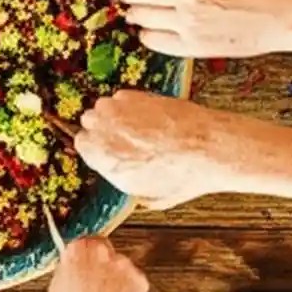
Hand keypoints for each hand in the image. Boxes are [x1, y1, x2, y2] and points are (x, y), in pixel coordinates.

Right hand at [48, 237, 147, 291]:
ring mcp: (124, 265)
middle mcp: (103, 252)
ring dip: (117, 279)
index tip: (88, 264)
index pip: (87, 241)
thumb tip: (74, 265)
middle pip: (106, 251)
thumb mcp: (58, 285)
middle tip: (98, 284)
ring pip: (122, 267)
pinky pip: (135, 282)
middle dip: (103, 265)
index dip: (88, 256)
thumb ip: (69, 268)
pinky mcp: (139, 280)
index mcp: (79, 248)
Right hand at [76, 91, 248, 208]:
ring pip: (102, 107)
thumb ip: (126, 182)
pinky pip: (121, 97)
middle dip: (101, 127)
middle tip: (119, 134)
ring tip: (134, 124)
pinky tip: (147, 115)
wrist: (209, 148)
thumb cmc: (184, 175)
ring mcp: (119, 112)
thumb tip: (124, 177)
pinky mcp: (135, 96)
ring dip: (113, 114)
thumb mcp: (152, 196)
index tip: (104, 147)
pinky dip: (129, 104)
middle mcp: (106, 134)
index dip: (95, 145)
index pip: (81, 144)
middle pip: (89, 122)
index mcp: (107, 161)